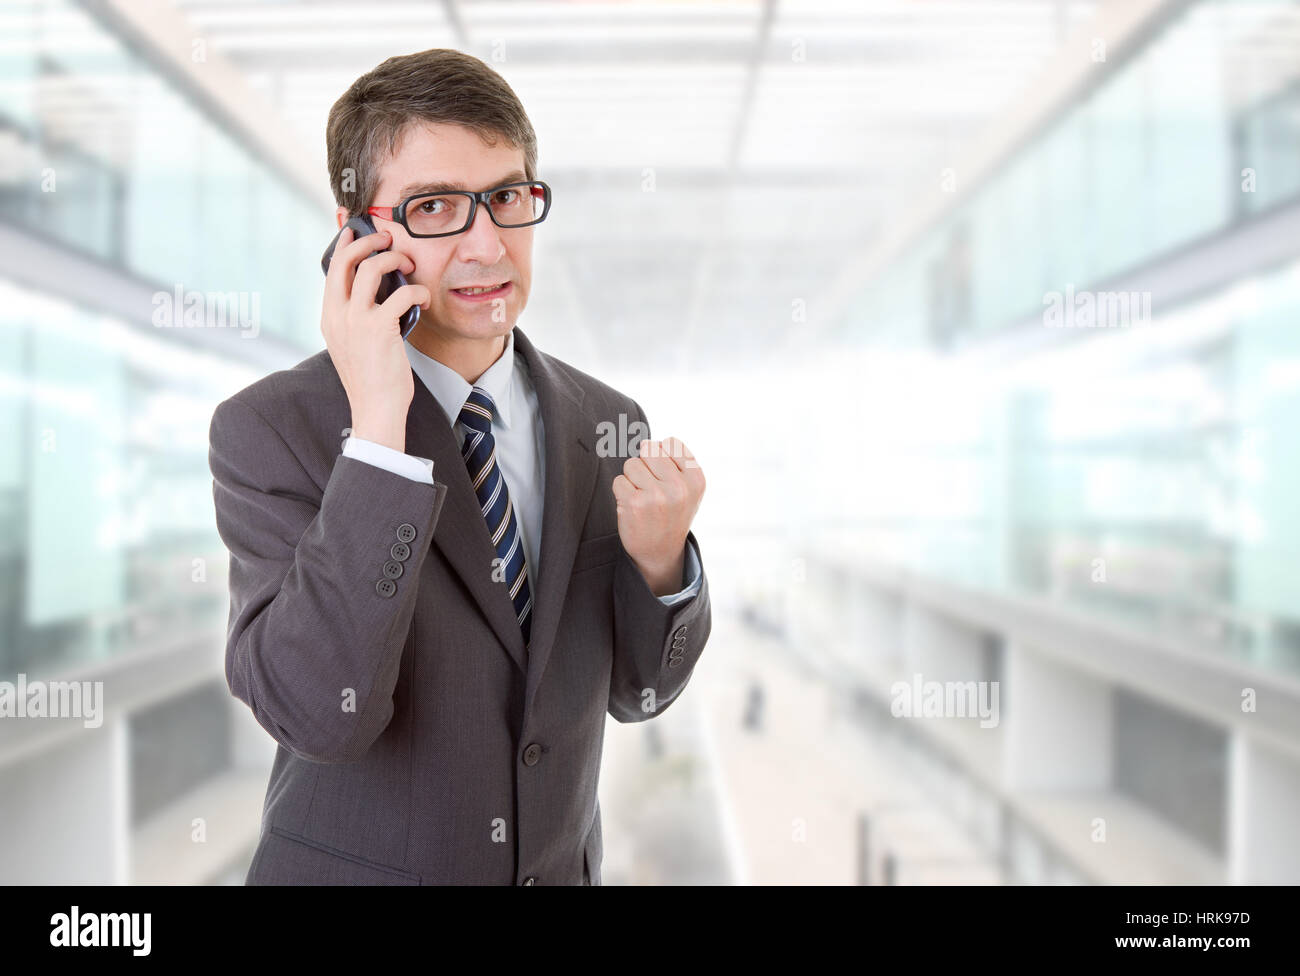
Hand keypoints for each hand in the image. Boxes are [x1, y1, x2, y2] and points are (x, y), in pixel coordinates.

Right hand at [321, 225, 430, 451]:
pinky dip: (417, 291)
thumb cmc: (371, 379)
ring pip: (371, 269)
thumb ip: (356, 319)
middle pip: (347, 260)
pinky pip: (401, 294)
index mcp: (329, 317)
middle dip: (369, 241)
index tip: (356, 230)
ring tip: (409, 265)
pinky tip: (424, 298)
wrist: (375, 409)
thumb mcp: (353, 344)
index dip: (345, 245)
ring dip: (394, 260)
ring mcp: (355, 320)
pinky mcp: (379, 327)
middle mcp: (337, 315)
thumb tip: (375, 295)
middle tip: (388, 239)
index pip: (332, 270)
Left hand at [612, 437, 704, 596]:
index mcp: (696, 479)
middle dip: (645, 464)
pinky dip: (621, 492)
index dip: (662, 456)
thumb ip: (676, 462)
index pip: (670, 442)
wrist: (660, 552)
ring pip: (631, 464)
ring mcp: (657, 496)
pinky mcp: (634, 504)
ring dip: (632, 479)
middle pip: (648, 449)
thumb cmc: (672, 513)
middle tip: (650, 486)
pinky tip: (632, 507)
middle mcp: (679, 487)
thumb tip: (645, 441)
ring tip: (643, 498)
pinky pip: (619, 481)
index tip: (665, 476)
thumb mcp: (688, 489)